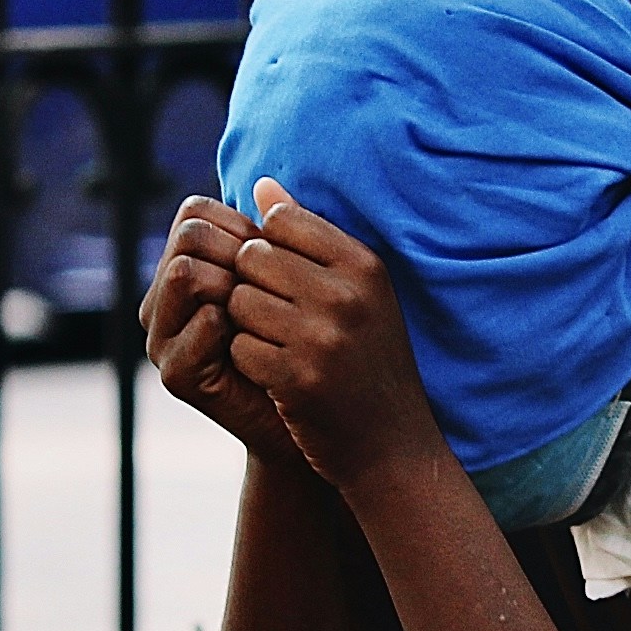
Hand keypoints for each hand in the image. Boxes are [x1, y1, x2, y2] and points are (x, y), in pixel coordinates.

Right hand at [142, 196, 303, 471]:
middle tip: (271, 288)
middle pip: (187, 236)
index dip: (240, 225)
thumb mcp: (291, 283)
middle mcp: (165, 301)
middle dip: (237, 252)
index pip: (194, 213)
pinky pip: (202, 322)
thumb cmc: (306, 344)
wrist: (314, 417)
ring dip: (233, 284)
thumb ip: (274, 238)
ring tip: (263, 314)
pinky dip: (236, 325)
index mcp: (185, 271)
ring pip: (185, 271)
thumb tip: (267, 181)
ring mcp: (164, 338)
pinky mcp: (176, 374)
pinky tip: (262, 344)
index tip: (277, 256)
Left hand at [224, 178, 452, 497]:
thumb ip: (310, 237)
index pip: (282, 221)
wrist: (391, 445)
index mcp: (365, 265)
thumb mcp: (360, 293)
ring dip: (246, 324)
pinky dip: (248, 361)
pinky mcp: (296, 378)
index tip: (284, 279)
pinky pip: (239, 346)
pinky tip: (276, 374)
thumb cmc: (370, 361)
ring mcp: (322, 338)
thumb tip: (262, 185)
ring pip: (240, 301)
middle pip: (253, 256)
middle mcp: (346, 295)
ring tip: (278, 344)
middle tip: (277, 317)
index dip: (269, 247)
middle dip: (252, 284)